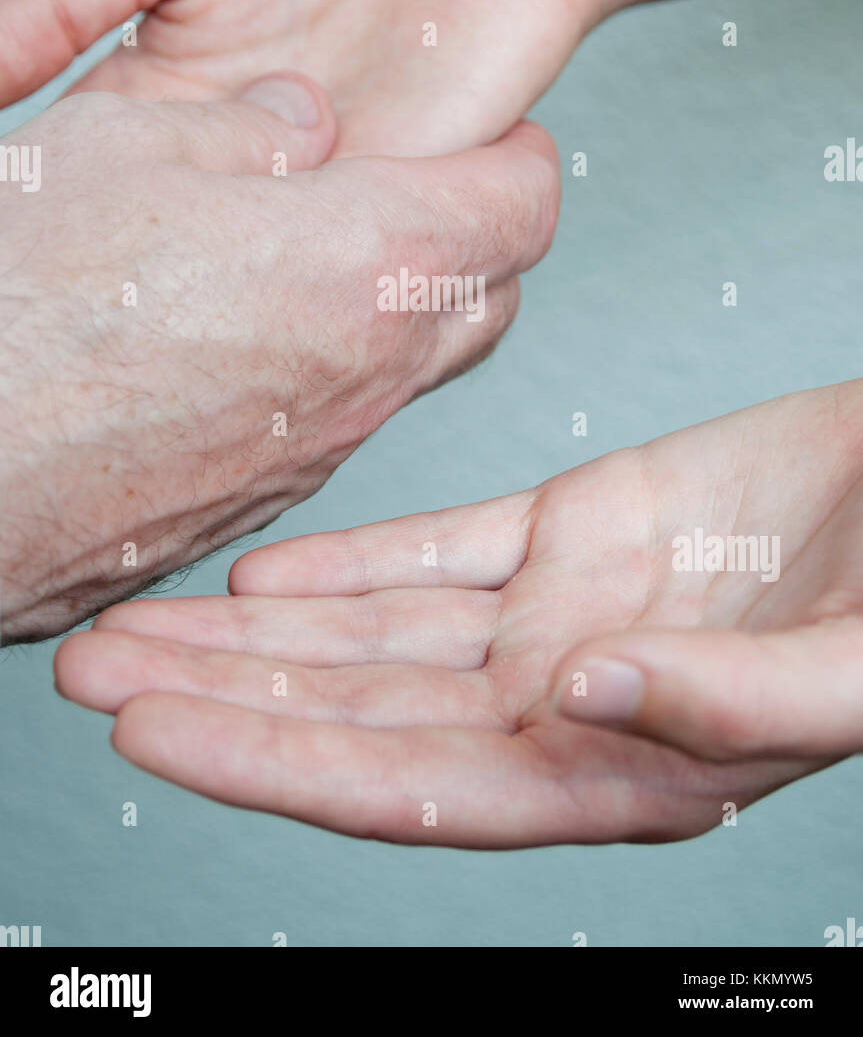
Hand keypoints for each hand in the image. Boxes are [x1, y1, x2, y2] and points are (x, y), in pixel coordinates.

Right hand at [0, 88, 557, 642]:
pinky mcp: (254, 501)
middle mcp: (364, 374)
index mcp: (362, 266)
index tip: (502, 138)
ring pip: (412, 368)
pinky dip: (324, 373)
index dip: (521, 160)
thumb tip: (300, 121)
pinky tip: (242, 339)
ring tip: (317, 258)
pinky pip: (332, 424)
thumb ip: (246, 126)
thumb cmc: (14, 308)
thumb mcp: (126, 147)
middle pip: (488, 297)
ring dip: (396, 309)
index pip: (521, 207)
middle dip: (474, 238)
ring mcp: (314, 452)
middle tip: (421, 193)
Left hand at [56, 381, 862, 844]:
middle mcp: (563, 704)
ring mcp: (560, 614)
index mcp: (617, 770)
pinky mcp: (574, 532)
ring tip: (139, 620)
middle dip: (223, 699)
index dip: (278, 766)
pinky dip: (357, 565)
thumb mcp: (848, 668)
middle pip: (360, 714)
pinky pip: (441, 555)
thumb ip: (720, 702)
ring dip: (259, 634)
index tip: (155, 733)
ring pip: (377, 633)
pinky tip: (271, 577)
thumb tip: (578, 697)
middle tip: (90, 665)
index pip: (411, 788)